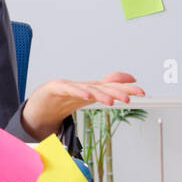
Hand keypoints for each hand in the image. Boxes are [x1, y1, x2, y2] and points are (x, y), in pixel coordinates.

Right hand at [21, 72, 144, 140]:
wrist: (39, 101)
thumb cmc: (64, 96)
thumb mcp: (90, 94)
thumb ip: (109, 86)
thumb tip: (130, 80)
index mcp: (92, 89)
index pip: (112, 88)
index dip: (127, 89)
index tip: (141, 92)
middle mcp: (82, 86)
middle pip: (101, 87)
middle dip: (116, 91)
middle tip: (128, 98)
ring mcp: (68, 86)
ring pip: (86, 89)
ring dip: (99, 94)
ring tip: (111, 100)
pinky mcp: (55, 88)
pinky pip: (68, 90)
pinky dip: (77, 91)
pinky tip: (87, 96)